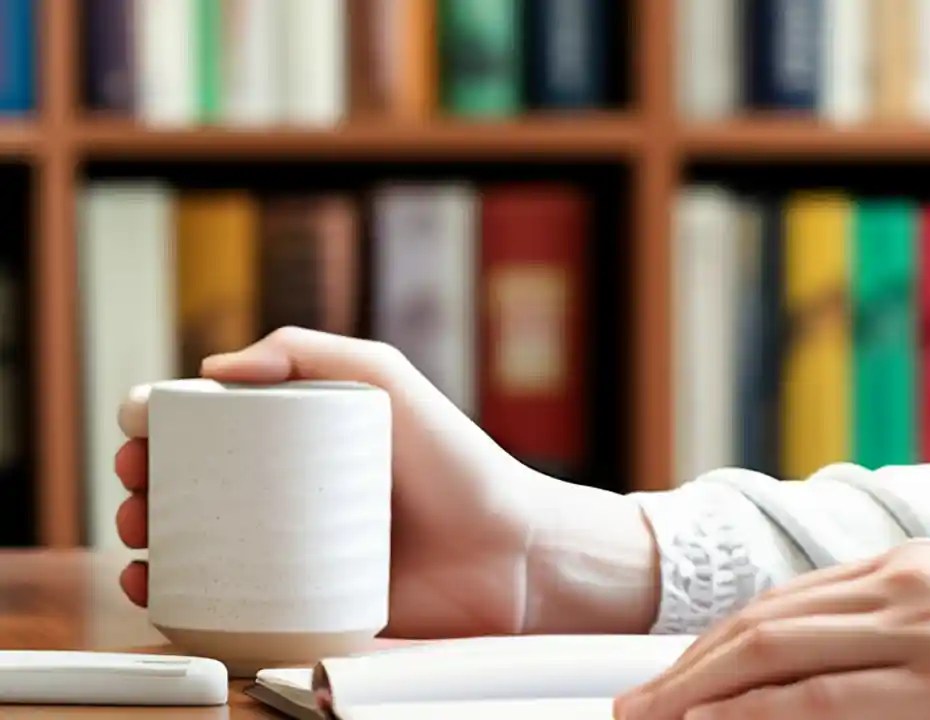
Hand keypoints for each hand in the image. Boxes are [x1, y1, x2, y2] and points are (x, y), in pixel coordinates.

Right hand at [115, 327, 659, 637]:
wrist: (509, 553)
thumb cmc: (457, 463)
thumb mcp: (387, 379)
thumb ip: (310, 353)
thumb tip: (213, 367)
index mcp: (302, 437)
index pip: (212, 426)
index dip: (161, 427)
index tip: (139, 432)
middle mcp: (290, 492)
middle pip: (191, 485)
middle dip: (143, 484)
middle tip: (139, 489)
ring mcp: (294, 550)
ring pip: (198, 545)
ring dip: (146, 539)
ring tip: (142, 536)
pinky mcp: (302, 605)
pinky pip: (228, 604)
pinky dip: (178, 598)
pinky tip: (155, 588)